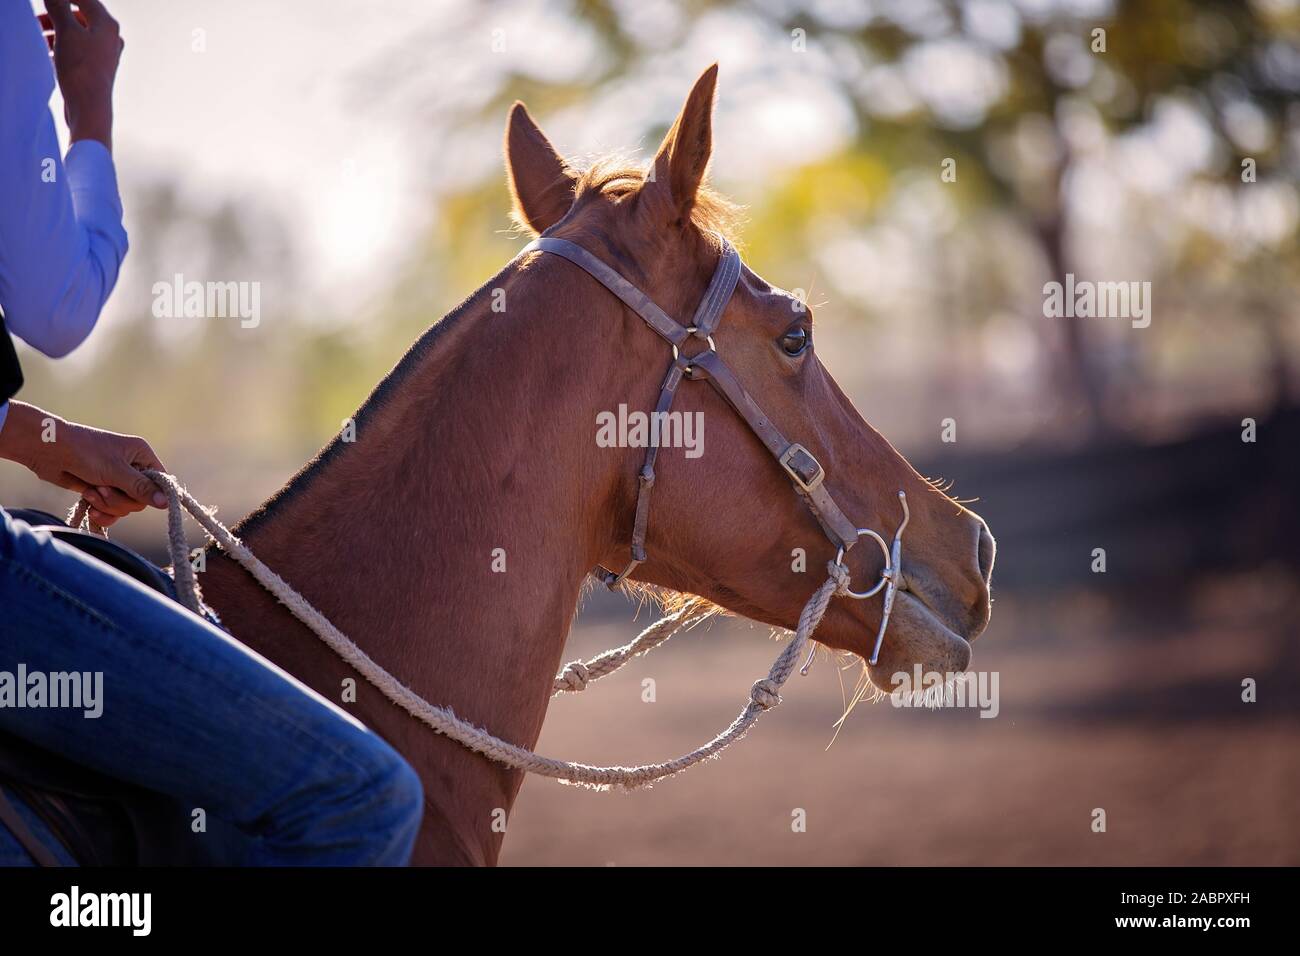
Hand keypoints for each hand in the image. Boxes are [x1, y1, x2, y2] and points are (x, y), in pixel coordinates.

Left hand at [0, 403, 166, 527]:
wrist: (48, 452)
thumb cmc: (85, 453)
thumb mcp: (116, 471)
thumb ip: (142, 488)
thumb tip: (167, 503)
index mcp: (141, 455)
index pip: (160, 482)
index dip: (154, 495)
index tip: (140, 500)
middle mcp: (132, 468)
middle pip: (141, 500)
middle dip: (120, 500)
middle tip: (103, 490)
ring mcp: (116, 481)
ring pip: (125, 507)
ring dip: (107, 504)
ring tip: (91, 492)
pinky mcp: (101, 491)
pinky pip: (111, 511)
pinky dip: (102, 512)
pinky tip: (89, 505)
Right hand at [40, 0, 122, 151]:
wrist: (89, 107)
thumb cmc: (80, 68)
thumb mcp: (66, 31)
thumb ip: (59, 7)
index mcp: (107, 24)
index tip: (45, 2)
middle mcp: (111, 37)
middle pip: (80, 15)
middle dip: (57, 14)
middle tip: (38, 20)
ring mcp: (105, 54)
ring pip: (78, 33)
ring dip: (57, 30)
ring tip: (40, 36)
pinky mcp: (97, 68)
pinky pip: (78, 49)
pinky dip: (63, 45)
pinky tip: (49, 53)